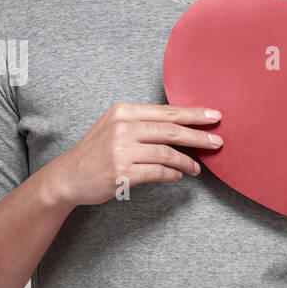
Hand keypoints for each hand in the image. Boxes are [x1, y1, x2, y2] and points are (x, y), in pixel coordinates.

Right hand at [47, 102, 222, 206]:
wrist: (69, 176)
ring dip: (186, 162)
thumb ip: (142, 123)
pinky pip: (157, 172)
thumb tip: (180, 126)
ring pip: (166, 153)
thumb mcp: (114, 127)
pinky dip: (171, 174)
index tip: (214, 116)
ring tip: (197, 168)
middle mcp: (122, 127)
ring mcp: (121, 150)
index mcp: (123, 111)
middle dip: (198, 136)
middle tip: (217, 142)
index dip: (193, 114)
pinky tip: (177, 176)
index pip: (166, 111)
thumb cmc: (96, 152)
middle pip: (171, 130)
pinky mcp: (122, 172)